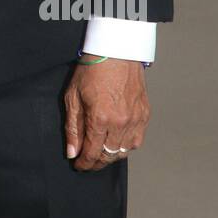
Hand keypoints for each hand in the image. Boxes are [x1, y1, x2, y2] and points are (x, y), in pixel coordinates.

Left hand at [63, 55, 149, 171]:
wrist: (116, 51)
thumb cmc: (92, 70)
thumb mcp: (73, 97)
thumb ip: (73, 127)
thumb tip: (72, 152)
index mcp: (100, 119)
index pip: (92, 153)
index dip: (84, 163)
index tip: (78, 165)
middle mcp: (120, 123)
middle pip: (108, 156)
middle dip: (96, 163)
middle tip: (88, 163)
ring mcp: (135, 119)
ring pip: (124, 151)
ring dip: (111, 156)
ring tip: (101, 154)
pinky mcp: (145, 114)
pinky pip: (137, 141)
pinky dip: (126, 146)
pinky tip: (117, 144)